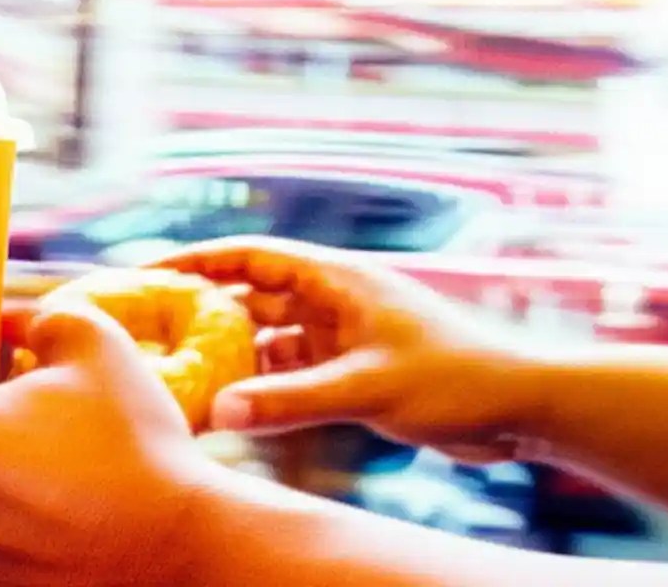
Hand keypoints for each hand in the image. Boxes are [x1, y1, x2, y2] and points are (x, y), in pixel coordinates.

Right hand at [154, 237, 552, 463]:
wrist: (518, 405)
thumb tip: (219, 410)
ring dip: (233, 357)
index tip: (149, 270)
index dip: (200, 260)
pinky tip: (234, 407)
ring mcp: (343, 338)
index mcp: (338, 279)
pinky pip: (294, 376)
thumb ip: (293, 400)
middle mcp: (334, 302)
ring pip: (270, 342)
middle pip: (254, 298)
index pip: (253, 257)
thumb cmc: (457, 377)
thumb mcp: (368, 387)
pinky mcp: (354, 373)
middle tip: (151, 328)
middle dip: (205, 311)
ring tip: (180, 374)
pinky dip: (264, 388)